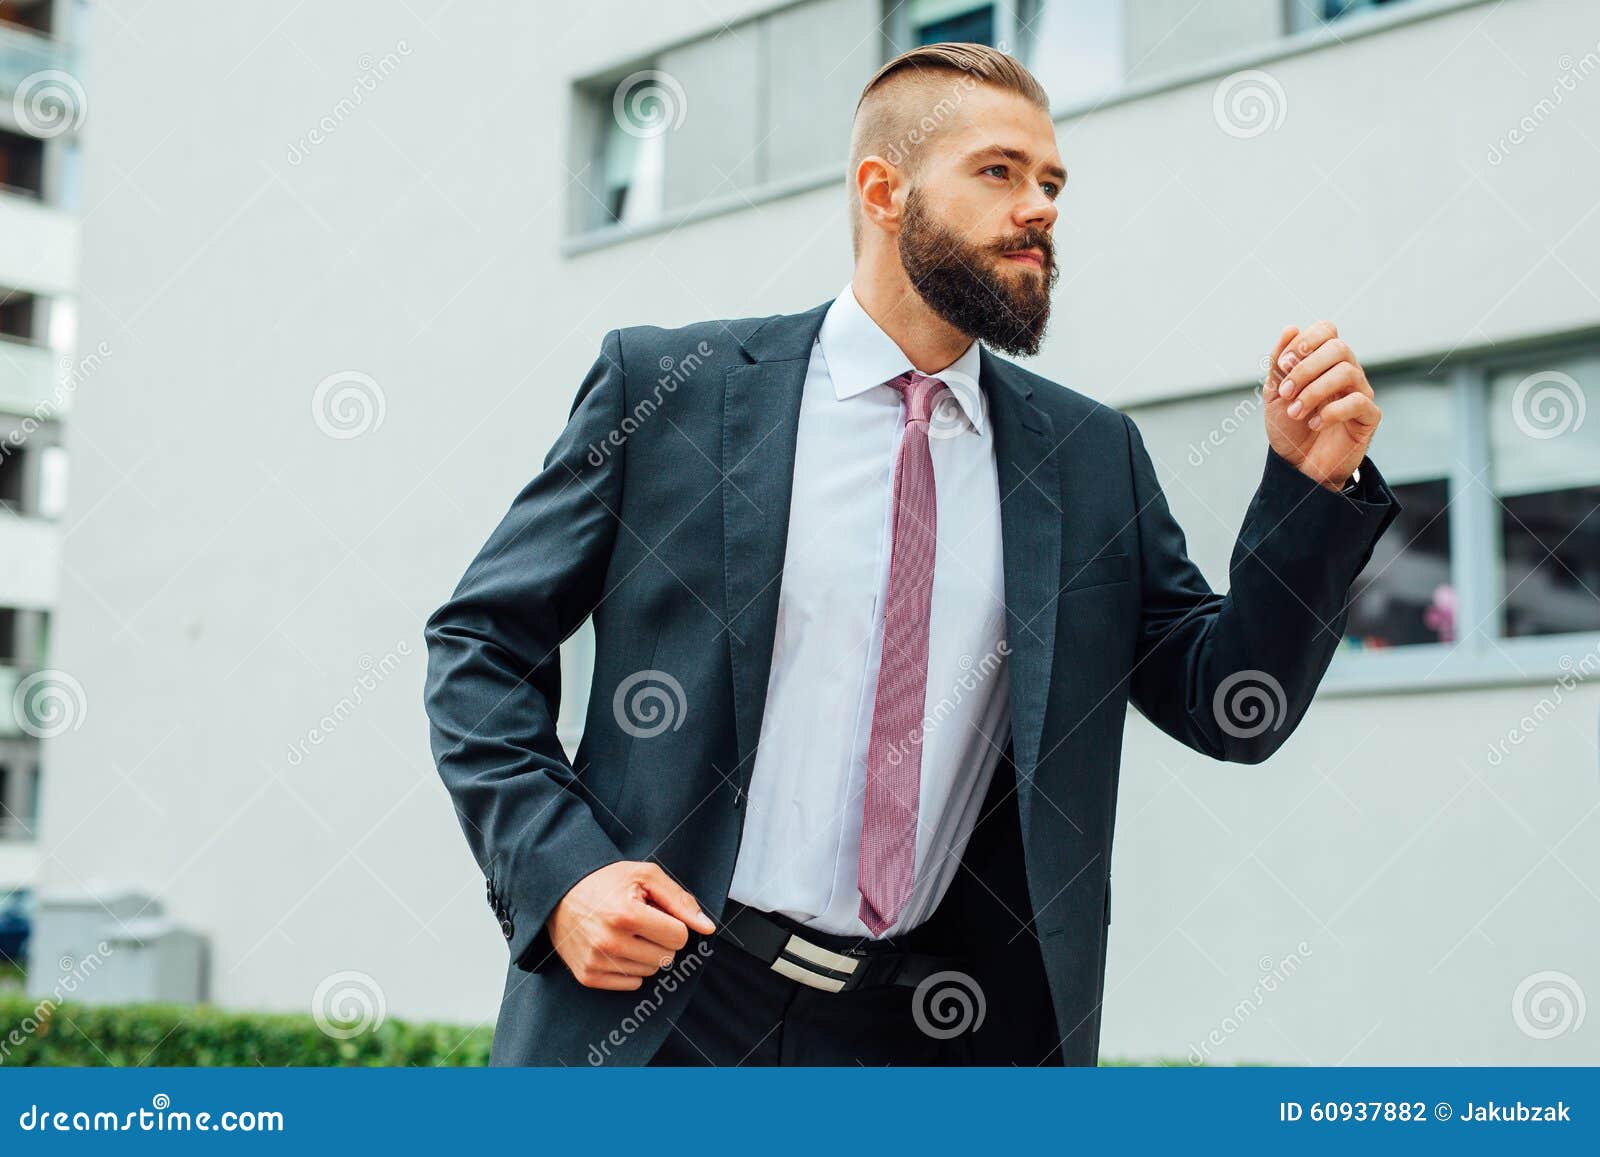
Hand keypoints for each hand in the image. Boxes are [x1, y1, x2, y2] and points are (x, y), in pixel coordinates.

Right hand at [547, 860, 715, 989]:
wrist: (559, 891)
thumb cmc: (607, 881)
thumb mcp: (646, 876)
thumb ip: (680, 900)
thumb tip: (708, 928)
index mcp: (626, 915)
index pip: (679, 937)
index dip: (674, 923)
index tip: (657, 912)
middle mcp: (609, 943)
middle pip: (667, 957)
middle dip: (661, 939)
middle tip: (640, 921)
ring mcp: (596, 962)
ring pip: (651, 971)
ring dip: (646, 952)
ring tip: (625, 931)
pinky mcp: (587, 976)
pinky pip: (632, 983)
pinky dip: (630, 967)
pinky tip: (616, 946)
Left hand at [1263, 321, 1381, 491]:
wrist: (1298, 466)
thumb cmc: (1289, 427)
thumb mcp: (1274, 394)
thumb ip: (1279, 364)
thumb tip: (1290, 328)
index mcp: (1324, 361)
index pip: (1326, 330)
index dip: (1304, 342)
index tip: (1282, 366)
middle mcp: (1346, 371)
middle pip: (1338, 347)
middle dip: (1306, 368)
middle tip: (1285, 393)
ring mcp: (1360, 392)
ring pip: (1347, 372)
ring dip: (1313, 392)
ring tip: (1295, 412)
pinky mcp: (1368, 417)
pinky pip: (1358, 402)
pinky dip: (1331, 411)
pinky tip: (1315, 423)